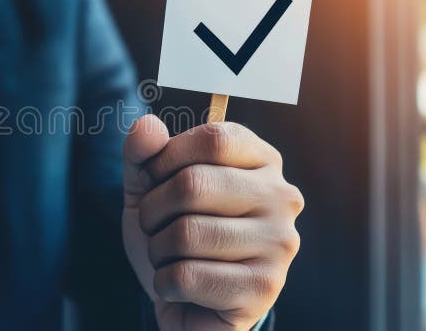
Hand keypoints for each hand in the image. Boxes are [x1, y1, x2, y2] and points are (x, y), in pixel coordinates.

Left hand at [122, 115, 303, 330]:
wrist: (187, 301)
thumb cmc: (174, 233)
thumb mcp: (151, 187)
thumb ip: (144, 153)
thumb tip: (146, 125)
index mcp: (261, 160)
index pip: (213, 139)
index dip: (166, 159)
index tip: (155, 180)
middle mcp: (281, 197)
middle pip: (194, 184)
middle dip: (154, 210)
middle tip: (157, 227)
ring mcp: (279, 244)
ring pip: (187, 233)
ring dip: (158, 249)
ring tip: (171, 257)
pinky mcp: (264, 287)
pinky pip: (187, 276)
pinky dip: (165, 283)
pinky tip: (179, 286)